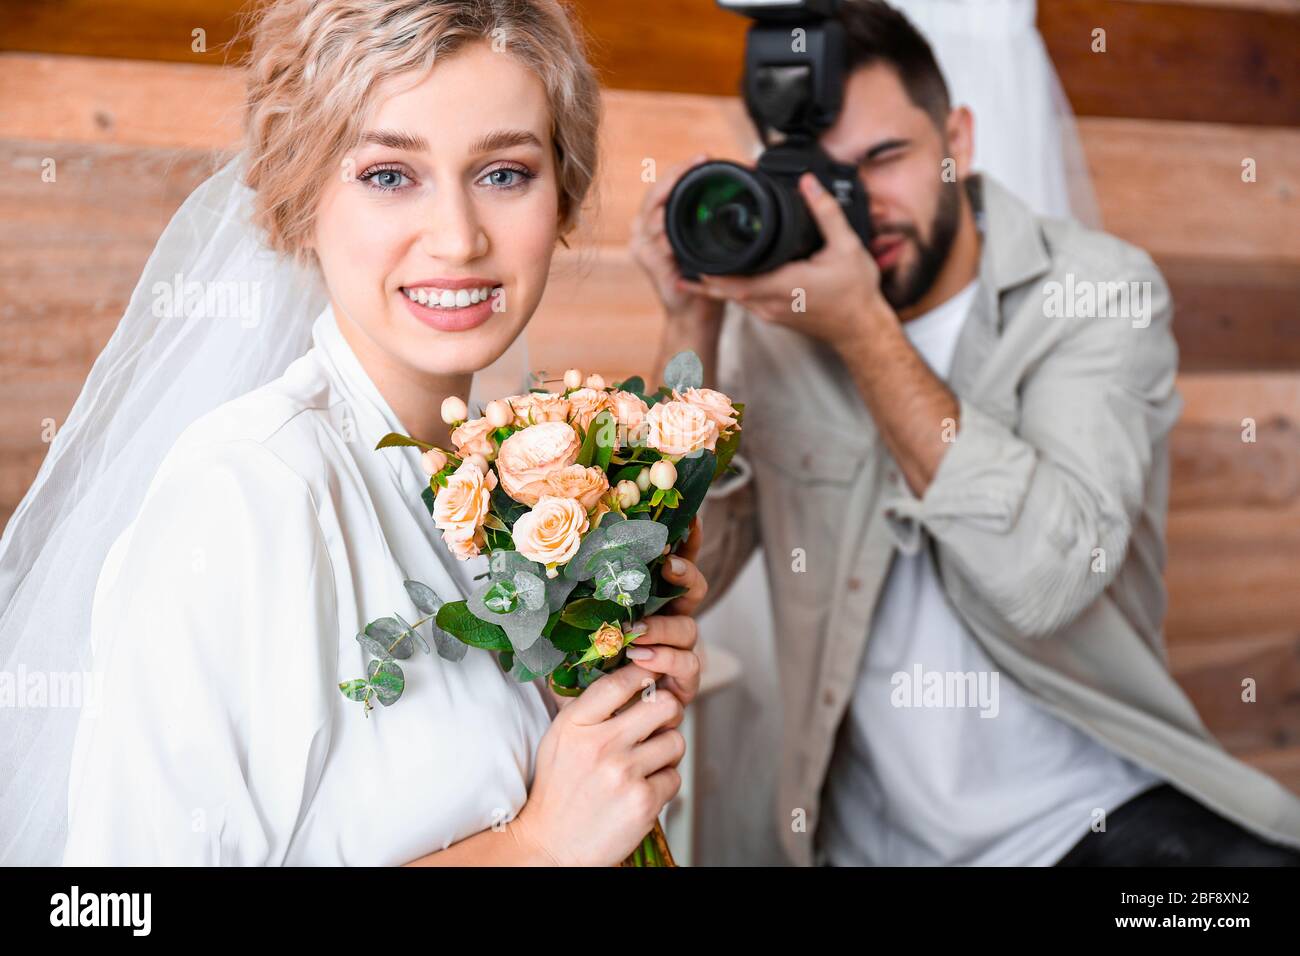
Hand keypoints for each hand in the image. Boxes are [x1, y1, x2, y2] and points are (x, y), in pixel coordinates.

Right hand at [513, 663, 684, 865]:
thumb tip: (630, 678)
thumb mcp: (561, 738)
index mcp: (575, 724)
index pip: (618, 682)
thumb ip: (590, 709)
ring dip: (667, 752)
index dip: (642, 674)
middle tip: (660, 724)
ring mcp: (623, 773)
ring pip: (675, 742)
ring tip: (646, 764)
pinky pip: (674, 778)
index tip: (652, 675)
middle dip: (668, 713)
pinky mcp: (643, 802)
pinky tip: (641, 791)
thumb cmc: (559, 788)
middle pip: (662, 705)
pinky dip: (663, 785)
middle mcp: (599, 745)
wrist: (550, 845)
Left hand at [547, 514, 705, 715]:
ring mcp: (679, 652)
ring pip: (689, 629)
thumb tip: (538, 569)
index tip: (690, 519)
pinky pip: (688, 666)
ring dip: (664, 627)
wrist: (588, 722)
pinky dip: (666, 660)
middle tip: (666, 566)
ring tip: (635, 632)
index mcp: (650, 602)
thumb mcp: (570, 631)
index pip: (675, 566)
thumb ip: (567, 603)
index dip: (687, 542)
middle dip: (685, 574)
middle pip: (694, 589)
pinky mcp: (682, 684)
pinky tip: (641, 660)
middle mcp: (670, 622)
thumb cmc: (580, 671)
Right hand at [630, 153, 725, 320]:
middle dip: (677, 175)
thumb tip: (740, 184)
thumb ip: (707, 214)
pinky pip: (659, 241)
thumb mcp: (706, 238)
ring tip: (694, 180)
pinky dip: (671, 229)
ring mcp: (643, 245)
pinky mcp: (649, 262)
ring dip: (674, 195)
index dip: (682, 168)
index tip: (704, 156)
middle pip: (656, 193)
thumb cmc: (704, 275)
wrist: (696, 312)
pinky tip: (684, 218)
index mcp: (655, 219)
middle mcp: (643, 229)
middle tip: (701, 161)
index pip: (665, 185)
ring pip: (655, 213)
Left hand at [679, 172, 891, 348]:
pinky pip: (746, 302)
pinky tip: (729, 278)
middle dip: (703, 277)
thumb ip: (825, 212)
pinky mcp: (776, 317)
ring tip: (697, 267)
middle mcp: (770, 303)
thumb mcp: (846, 246)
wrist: (863, 330)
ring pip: (734, 298)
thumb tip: (808, 183)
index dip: (709, 272)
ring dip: (716, 284)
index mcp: (782, 285)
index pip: (733, 281)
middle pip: (725, 290)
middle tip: (682, 262)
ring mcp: (771, 313)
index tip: (690, 259)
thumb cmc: (856, 294)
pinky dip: (733, 290)